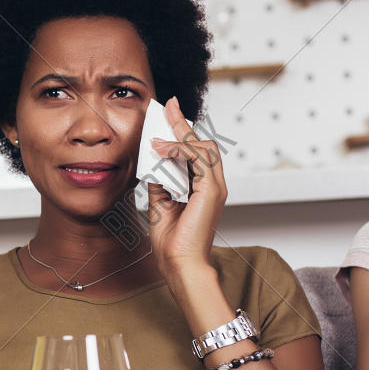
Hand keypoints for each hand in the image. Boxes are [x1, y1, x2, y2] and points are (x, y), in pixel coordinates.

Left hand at [144, 96, 226, 291]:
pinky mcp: (212, 191)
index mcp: (203, 187)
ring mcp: (215, 187)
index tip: (168, 111)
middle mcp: (213, 185)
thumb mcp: (160, 202)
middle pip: (202, 143)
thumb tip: (153, 159)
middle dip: (183, 124)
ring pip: (203, 147)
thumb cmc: (172, 241)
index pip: (195, 151)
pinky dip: (180, 150)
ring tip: (157, 133)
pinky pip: (199, 159)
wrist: (178, 264)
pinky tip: (161, 149)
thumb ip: (161, 180)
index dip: (182, 130)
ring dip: (179, 135)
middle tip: (166, 106)